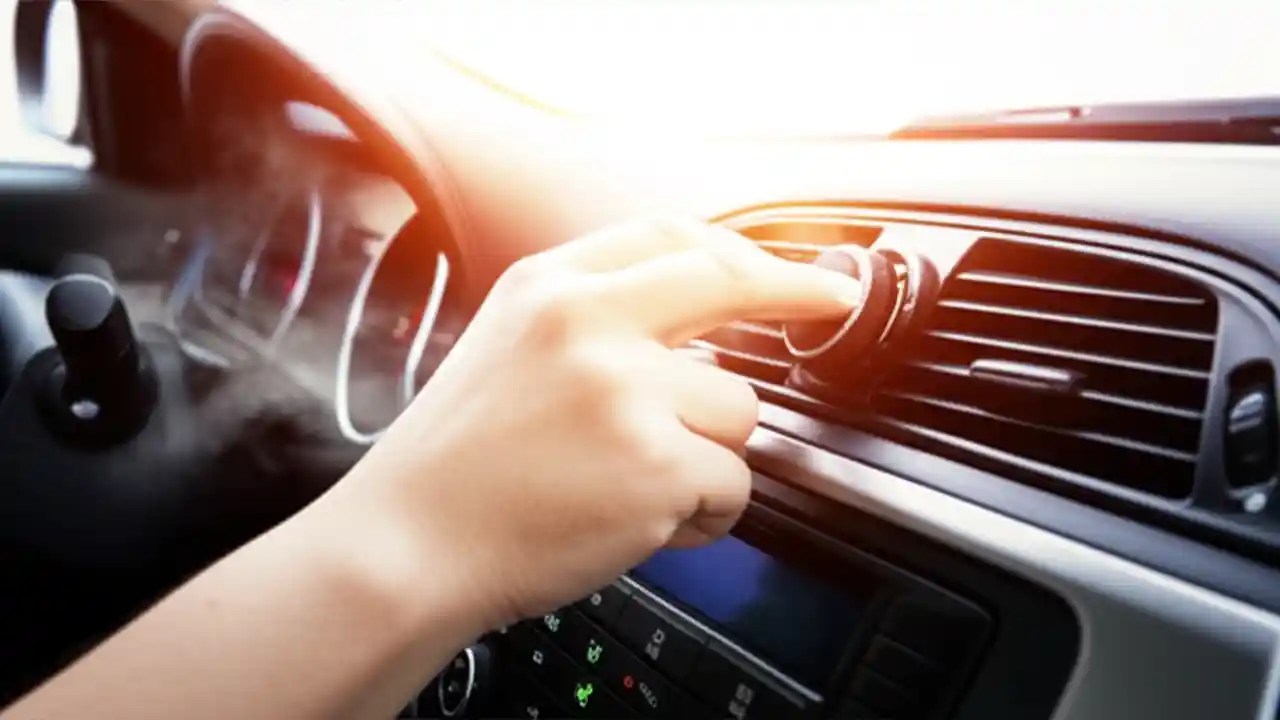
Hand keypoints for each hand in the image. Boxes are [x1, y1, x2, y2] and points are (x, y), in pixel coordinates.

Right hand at [333, 218, 859, 628]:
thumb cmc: (454, 466)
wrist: (406, 547)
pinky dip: (703, 513)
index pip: (666, 237)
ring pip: (738, 408)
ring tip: (639, 483)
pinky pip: (732, 483)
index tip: (782, 263)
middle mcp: (589, 324)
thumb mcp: (506, 349)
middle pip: (728, 281)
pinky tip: (642, 521)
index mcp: (547, 289)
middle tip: (829, 300)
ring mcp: (626, 391)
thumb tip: (690, 322)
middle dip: (796, 289)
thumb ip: (589, 320)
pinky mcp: (656, 464)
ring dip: (709, 453)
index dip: (738, 248)